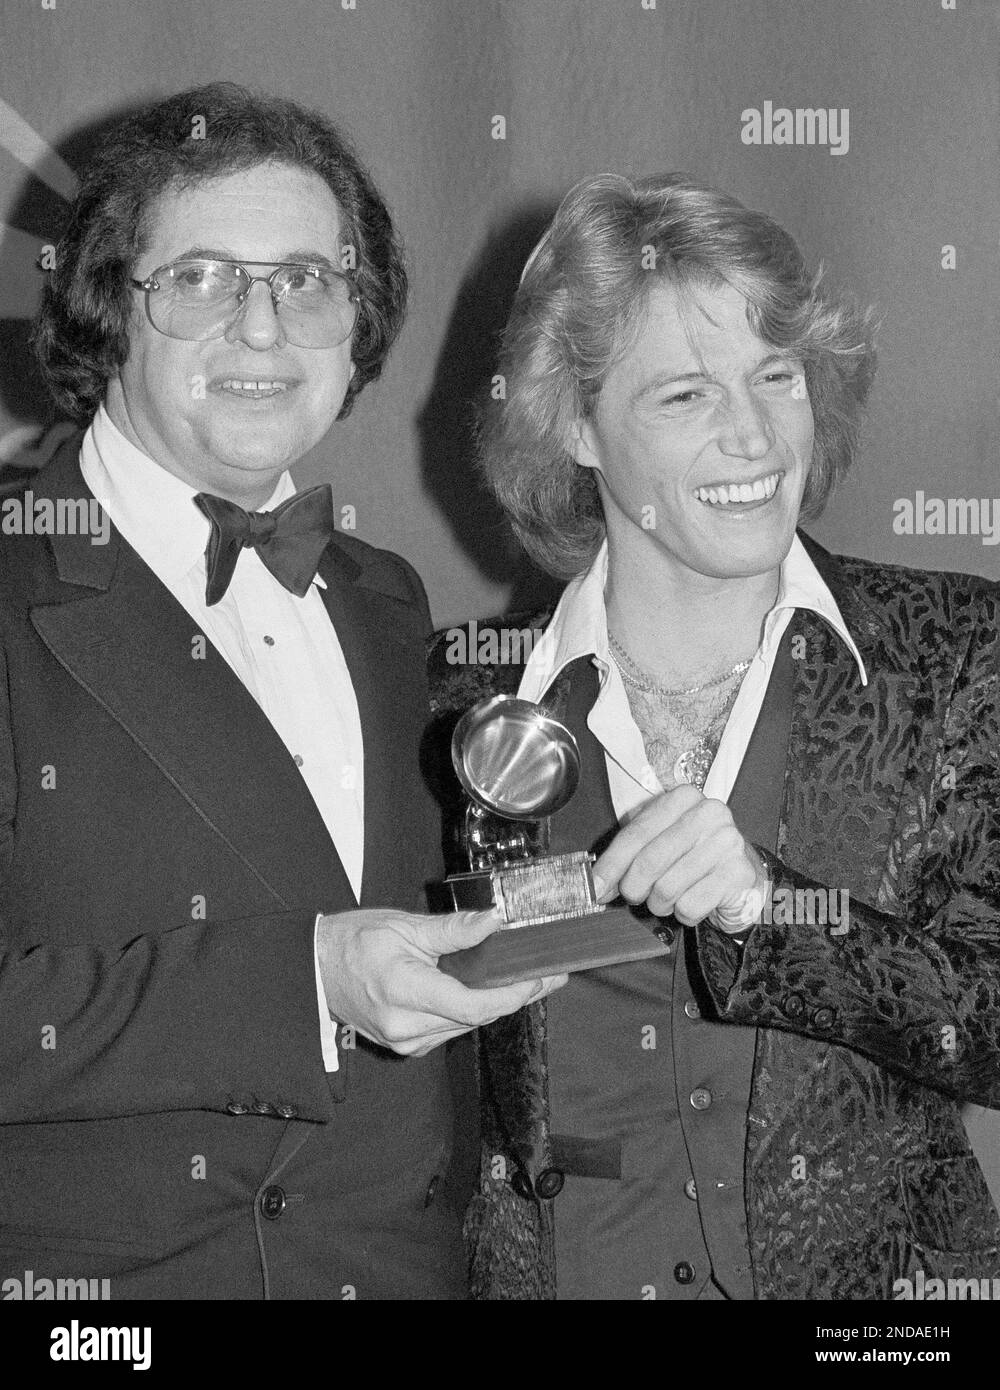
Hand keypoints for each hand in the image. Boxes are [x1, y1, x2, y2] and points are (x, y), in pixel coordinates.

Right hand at [316, 907, 566, 1055]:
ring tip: (526, 979)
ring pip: (466, 1026)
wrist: (316, 971)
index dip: (512, 995)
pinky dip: (471, 1011)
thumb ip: (452, 930)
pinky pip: (450, 1029)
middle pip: (476, 1018)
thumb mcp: (404, 926)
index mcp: (404, 991)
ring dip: (496, 1005)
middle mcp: (406, 1026)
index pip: (473, 1006)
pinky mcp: (407, 1046)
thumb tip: (493, 922)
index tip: (539, 977)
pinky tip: (488, 991)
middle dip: (514, 996)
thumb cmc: (354, 943)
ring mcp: (406, 1042)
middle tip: (548, 974)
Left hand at [592, 784, 767, 930]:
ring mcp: (728, 842)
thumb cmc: (692, 858)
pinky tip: (692, 901)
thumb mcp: (659, 841)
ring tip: (668, 898)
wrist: (740, 878)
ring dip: (660, 903)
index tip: (595, 887)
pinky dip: (684, 913)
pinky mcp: (738, 873)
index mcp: (683, 797)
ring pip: (668, 887)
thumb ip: (628, 854)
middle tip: (634, 896)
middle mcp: (709, 813)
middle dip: (633, 887)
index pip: (636, 833)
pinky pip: (690, 905)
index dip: (611, 865)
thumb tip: (597, 882)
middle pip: (650, 860)